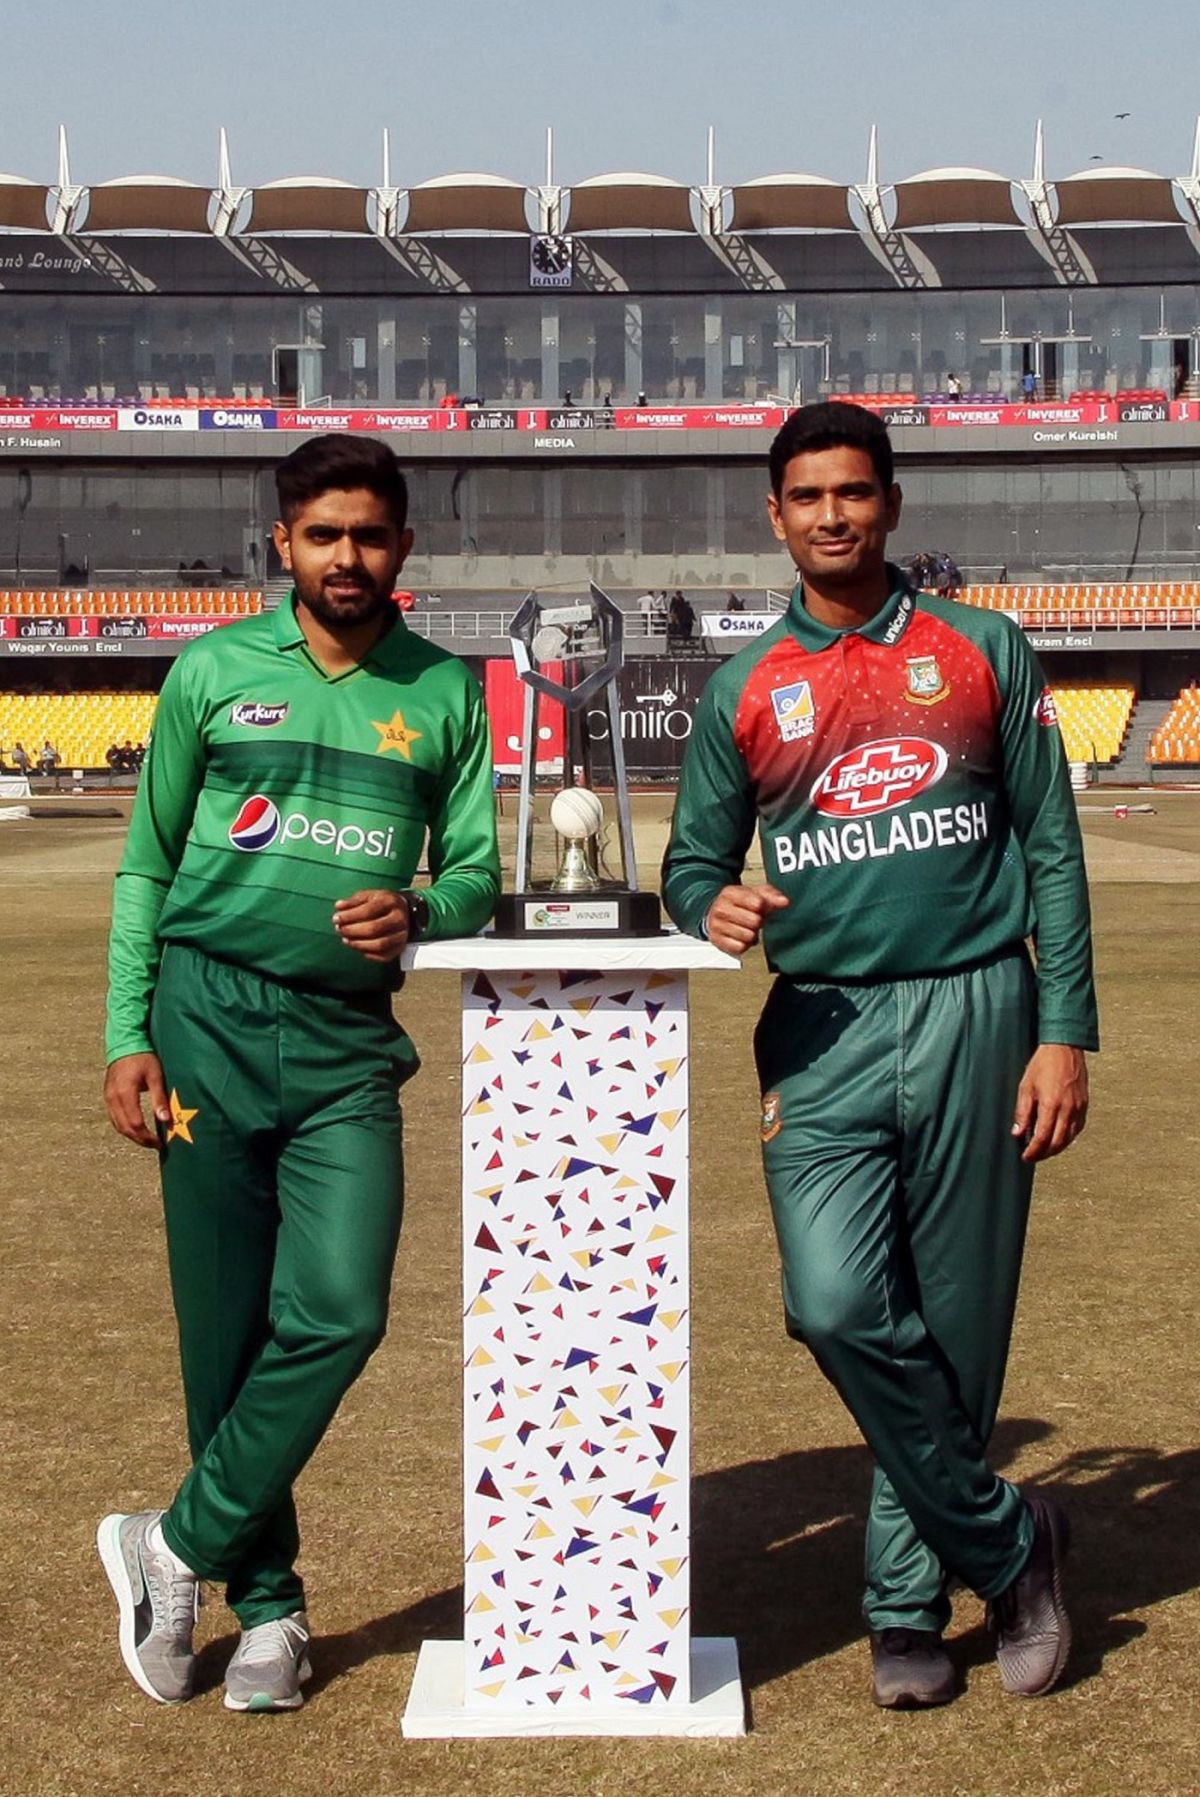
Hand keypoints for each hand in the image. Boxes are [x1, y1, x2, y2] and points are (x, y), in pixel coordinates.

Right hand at [104, 1052, 170, 1149]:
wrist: (125, 1042)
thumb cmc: (143, 1057)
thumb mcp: (156, 1076)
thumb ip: (159, 1098)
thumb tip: (166, 1120)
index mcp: (125, 1093)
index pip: (135, 1123)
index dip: (147, 1136)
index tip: (161, 1143)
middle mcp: (113, 1098)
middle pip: (124, 1128)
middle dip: (140, 1139)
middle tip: (156, 1145)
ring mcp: (108, 1097)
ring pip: (118, 1125)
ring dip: (132, 1135)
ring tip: (148, 1140)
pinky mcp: (108, 1096)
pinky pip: (114, 1117)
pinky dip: (125, 1126)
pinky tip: (136, 1129)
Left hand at [333, 889, 411, 962]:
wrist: (404, 912)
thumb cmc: (381, 903)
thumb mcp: (369, 896)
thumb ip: (353, 901)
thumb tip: (338, 907)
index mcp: (391, 901)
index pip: (368, 911)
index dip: (349, 916)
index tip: (336, 918)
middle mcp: (399, 919)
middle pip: (373, 929)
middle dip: (352, 931)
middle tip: (339, 930)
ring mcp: (402, 935)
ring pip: (379, 945)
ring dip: (358, 944)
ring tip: (345, 939)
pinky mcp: (400, 948)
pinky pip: (383, 956)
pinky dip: (368, 954)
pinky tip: (358, 946)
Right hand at [704, 883, 788, 956]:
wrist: (715, 914)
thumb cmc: (738, 904)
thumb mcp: (754, 894)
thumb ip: (771, 895)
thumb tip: (784, 901)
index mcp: (730, 893)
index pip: (758, 903)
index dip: (763, 907)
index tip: (758, 907)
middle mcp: (720, 909)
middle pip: (755, 921)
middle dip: (757, 922)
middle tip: (751, 919)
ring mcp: (717, 926)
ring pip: (748, 936)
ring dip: (751, 934)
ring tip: (745, 928)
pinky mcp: (718, 941)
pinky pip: (740, 947)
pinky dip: (744, 944)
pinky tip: (740, 937)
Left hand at [1012, 1043, 1088, 1162]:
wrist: (1064, 1048)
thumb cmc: (1043, 1064)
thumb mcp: (1025, 1087)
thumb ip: (1022, 1112)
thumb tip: (1017, 1133)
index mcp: (1051, 1105)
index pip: (1042, 1138)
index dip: (1033, 1151)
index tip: (1025, 1157)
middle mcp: (1068, 1109)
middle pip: (1057, 1143)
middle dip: (1044, 1154)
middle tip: (1033, 1156)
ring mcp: (1079, 1108)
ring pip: (1069, 1138)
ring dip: (1056, 1148)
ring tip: (1044, 1150)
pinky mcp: (1084, 1105)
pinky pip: (1077, 1128)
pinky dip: (1067, 1137)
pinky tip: (1058, 1138)